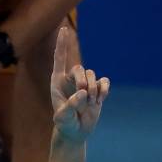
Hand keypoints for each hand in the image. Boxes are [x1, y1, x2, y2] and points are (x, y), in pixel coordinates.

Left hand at [50, 27, 109, 142]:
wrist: (76, 131)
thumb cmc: (65, 124)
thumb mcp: (63, 118)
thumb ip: (70, 106)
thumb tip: (83, 93)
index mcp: (57, 82)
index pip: (60, 59)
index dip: (62, 44)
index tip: (64, 30)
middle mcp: (71, 80)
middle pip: (80, 69)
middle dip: (83, 81)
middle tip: (84, 96)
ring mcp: (85, 83)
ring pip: (93, 75)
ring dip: (93, 90)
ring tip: (90, 103)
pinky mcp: (97, 89)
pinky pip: (104, 82)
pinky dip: (104, 91)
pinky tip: (100, 100)